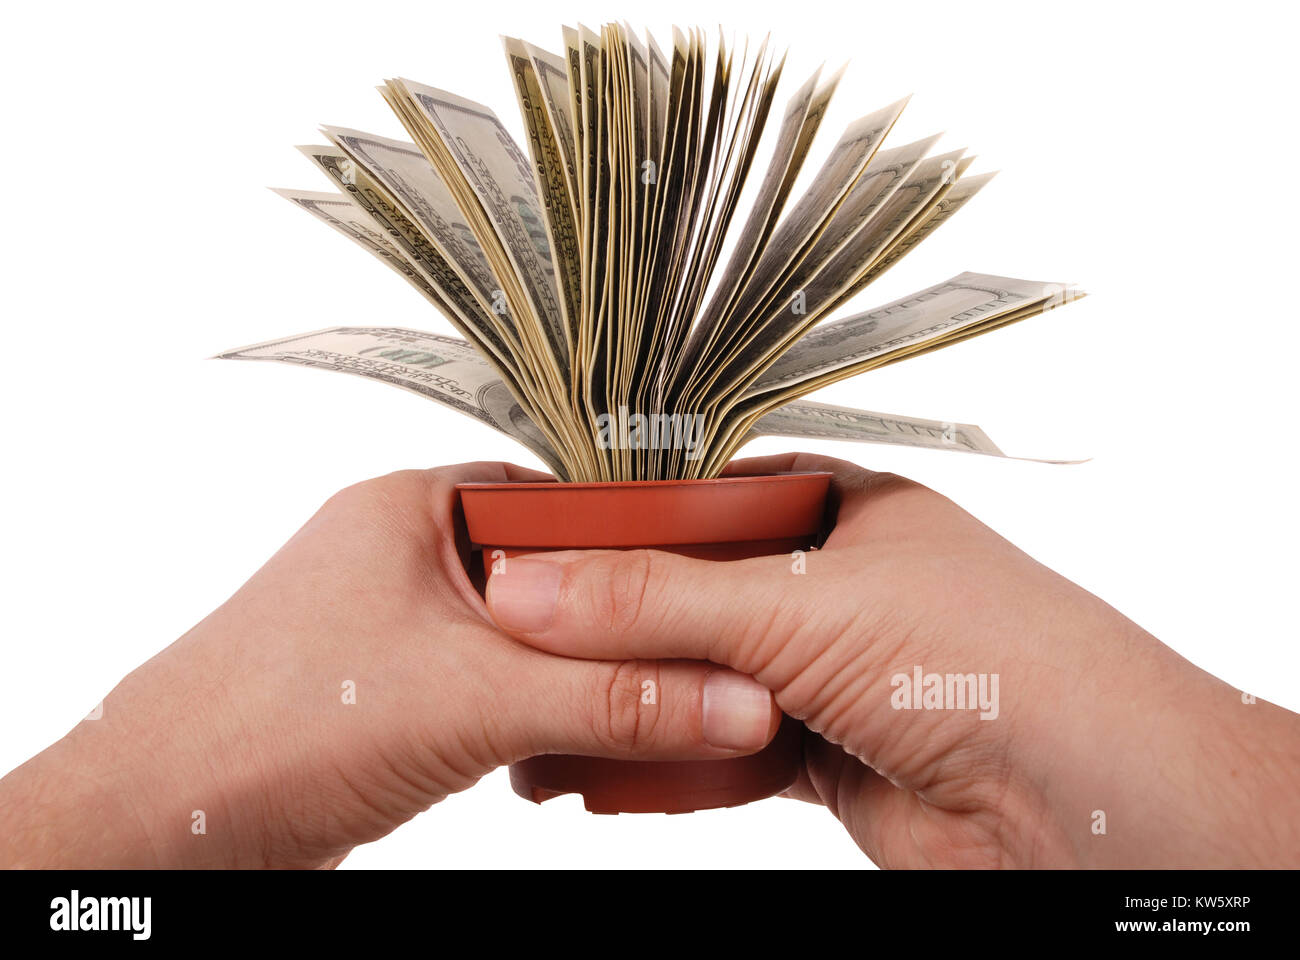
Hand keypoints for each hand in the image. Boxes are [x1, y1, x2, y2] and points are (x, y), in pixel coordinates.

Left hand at [0, 463, 779, 867]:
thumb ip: (617, 702)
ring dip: (570, 674)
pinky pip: (486, 683)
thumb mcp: (480, 702)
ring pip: (520, 635)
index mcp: (410, 507)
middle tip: (684, 653)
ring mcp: (390, 624)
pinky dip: (529, 711)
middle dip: (607, 623)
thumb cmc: (274, 726)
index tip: (705, 579)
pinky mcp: (385, 689)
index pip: (557, 499)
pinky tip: (560, 744)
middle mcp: (399, 554)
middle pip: (547, 573)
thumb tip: (732, 701)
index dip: (635, 540)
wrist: (165, 828)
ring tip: (633, 703)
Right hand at [486, 452, 1299, 867]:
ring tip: (537, 723)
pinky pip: (723, 749)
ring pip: (702, 679)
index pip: (703, 502)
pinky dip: (668, 763)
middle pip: (694, 597)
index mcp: (841, 510)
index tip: (538, 549)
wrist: (1082, 804)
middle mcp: (835, 585)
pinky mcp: (826, 752)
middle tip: (519, 642)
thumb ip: (657, 602)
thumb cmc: (993, 657)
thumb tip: (536, 589)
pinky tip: (602, 772)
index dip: (620, 526)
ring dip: (629, 705)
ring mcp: (829, 671)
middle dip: (611, 629)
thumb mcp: (797, 606)